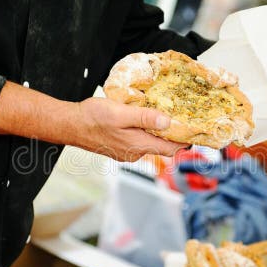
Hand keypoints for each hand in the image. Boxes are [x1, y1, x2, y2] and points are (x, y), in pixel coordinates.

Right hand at [72, 97, 187, 161]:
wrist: (70, 125)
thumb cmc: (93, 117)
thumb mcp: (121, 113)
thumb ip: (145, 118)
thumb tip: (168, 122)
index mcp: (138, 145)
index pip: (171, 149)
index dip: (186, 141)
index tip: (196, 130)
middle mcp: (135, 153)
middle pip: (163, 147)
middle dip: (175, 135)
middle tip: (185, 117)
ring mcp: (127, 152)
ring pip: (151, 144)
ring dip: (160, 132)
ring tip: (167, 114)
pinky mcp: (120, 148)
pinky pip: (140, 141)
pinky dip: (147, 132)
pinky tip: (146, 119)